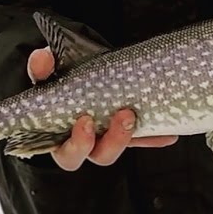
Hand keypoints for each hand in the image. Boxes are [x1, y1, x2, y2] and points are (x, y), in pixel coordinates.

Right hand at [26, 48, 176, 170]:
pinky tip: (170, 133)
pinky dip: (155, 136)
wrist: (76, 71)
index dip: (77, 144)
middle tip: (122, 116)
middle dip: (111, 141)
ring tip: (134, 114)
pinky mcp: (127, 132)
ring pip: (117, 149)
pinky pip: (143, 139)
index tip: (86, 121)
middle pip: (97, 156)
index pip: (66, 152)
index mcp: (60, 136)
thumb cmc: (56, 79)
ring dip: (129, 136)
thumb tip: (42, 58)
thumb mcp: (47, 72)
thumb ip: (42, 67)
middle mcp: (85, 143)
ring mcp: (107, 137)